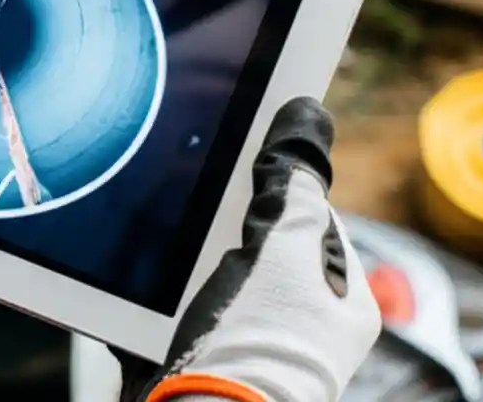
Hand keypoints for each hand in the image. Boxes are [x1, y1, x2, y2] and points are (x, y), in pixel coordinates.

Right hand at [114, 98, 380, 401]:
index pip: (313, 221)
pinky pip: (175, 316)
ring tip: (164, 263)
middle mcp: (303, 330)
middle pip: (258, 249)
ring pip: (212, 281)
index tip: (241, 168)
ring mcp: (251, 348)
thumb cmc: (256, 350)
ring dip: (184, 269)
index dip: (277, 190)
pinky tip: (141, 297)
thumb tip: (307, 117)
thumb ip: (291, 188)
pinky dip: (155, 305)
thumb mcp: (279, 253)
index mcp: (342, 305)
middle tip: (195, 217)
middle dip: (223, 230)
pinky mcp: (202, 365)